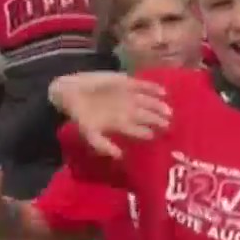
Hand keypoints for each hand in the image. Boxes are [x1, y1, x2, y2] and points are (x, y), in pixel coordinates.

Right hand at [48, 71, 172, 158]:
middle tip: (168, 124)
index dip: (147, 133)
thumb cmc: (80, 115)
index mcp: (121, 125)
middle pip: (148, 117)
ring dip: (158, 106)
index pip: (139, 131)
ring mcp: (129, 96)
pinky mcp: (126, 82)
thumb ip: (103, 145)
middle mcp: (129, 111)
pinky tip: (162, 92)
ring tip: (168, 110)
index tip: (155, 135)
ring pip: (148, 102)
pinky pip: (143, 85)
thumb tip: (119, 156)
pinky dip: (152, 88)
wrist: (71, 92)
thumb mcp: (89, 134)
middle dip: (158, 121)